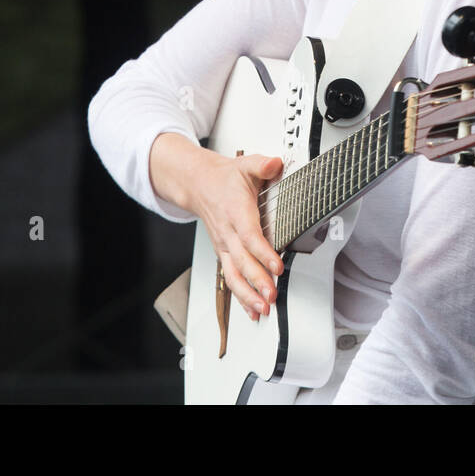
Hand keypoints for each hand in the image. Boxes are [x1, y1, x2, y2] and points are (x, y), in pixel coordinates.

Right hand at [189, 151, 285, 321]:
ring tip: (263, 309)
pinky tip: (253, 311)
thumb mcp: (245, 165)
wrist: (197, 185)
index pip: (249, 235)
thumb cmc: (225, 179)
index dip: (263, 253)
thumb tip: (275, 164)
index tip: (277, 266)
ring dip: (248, 295)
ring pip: (234, 275)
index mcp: (235, 211)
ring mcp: (224, 246)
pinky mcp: (224, 254)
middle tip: (272, 296)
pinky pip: (231, 278)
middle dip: (257, 281)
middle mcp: (227, 233)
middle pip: (242, 261)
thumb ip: (263, 165)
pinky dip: (242, 297)